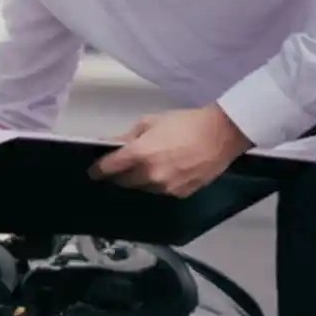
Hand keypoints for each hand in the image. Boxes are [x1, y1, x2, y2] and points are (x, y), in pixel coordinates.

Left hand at [88, 104, 253, 197]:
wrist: (221, 134)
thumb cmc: (186, 123)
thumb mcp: (151, 121)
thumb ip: (129, 136)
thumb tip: (113, 144)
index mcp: (139, 154)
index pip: (109, 168)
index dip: (99, 170)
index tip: (94, 172)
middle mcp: (150, 174)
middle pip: (124, 181)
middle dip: (121, 174)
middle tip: (123, 166)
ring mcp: (166, 187)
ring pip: (143, 188)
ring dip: (141, 180)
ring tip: (150, 166)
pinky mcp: (180, 193)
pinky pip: (162, 191)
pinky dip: (159, 184)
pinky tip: (167, 171)